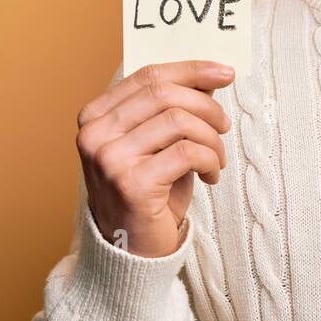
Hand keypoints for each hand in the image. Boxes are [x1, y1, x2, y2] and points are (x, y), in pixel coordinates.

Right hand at [75, 60, 234, 256]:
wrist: (131, 250)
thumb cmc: (149, 193)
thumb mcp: (159, 143)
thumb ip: (175, 108)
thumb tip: (209, 76)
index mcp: (96, 117)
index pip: (148, 76)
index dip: (191, 70)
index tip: (225, 72)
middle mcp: (95, 135)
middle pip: (164, 93)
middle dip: (206, 105)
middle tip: (225, 125)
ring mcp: (109, 159)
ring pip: (179, 121)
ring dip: (211, 138)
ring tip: (217, 158)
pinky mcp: (131, 184)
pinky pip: (188, 152)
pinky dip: (210, 160)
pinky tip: (210, 176)